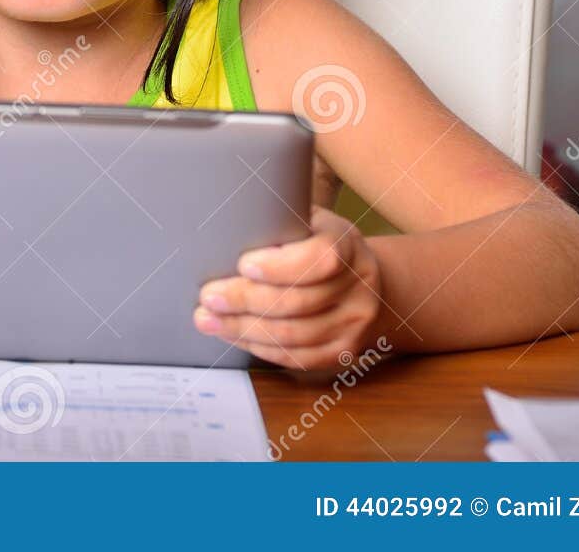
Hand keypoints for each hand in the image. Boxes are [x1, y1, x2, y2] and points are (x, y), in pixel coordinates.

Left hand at [192, 206, 386, 371]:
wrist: (371, 283)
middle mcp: (358, 286)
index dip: (280, 266)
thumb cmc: (321, 245)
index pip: (321, 258)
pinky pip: (296, 357)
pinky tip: (234, 335)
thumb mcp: (308, 221)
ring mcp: (354, 323)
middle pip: (297, 302)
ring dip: (243, 329)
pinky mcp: (343, 352)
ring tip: (208, 319)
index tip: (243, 264)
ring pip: (292, 335)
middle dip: (244, 300)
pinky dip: (259, 347)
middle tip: (208, 297)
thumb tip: (229, 221)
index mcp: (348, 245)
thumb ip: (278, 222)